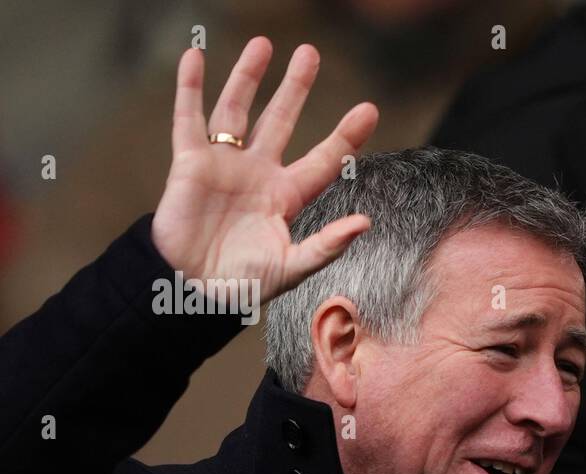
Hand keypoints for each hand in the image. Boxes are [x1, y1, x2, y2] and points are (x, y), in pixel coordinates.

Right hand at [150, 37, 378, 302]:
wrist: (192, 290)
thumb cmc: (243, 285)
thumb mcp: (292, 268)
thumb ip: (327, 246)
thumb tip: (365, 222)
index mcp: (287, 197)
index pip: (323, 159)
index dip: (345, 136)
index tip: (368, 109)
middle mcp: (259, 174)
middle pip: (281, 121)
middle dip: (295, 88)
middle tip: (311, 54)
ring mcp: (225, 164)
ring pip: (238, 110)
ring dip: (249, 76)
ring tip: (263, 44)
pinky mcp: (191, 163)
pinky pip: (189, 119)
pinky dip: (190, 88)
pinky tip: (195, 57)